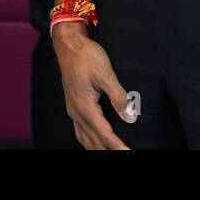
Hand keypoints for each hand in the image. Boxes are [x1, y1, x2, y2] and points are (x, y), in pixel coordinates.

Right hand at [53, 22, 131, 149]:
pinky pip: (80, 131)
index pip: (104, 134)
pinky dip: (89, 141)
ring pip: (85, 138)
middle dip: (109, 150)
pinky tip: (95, 141)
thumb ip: (118, 96)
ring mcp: (73, 110)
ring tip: (111, 152)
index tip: (129, 153)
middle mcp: (77, 112)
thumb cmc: (86, 56)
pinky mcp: (73, 105)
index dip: (118, 147)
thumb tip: (131, 118)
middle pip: (93, 141)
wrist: (68, 44)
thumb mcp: (106, 73)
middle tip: (124, 154)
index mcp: (85, 107)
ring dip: (98, 148)